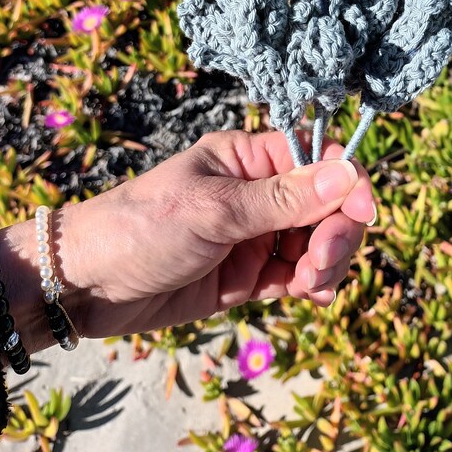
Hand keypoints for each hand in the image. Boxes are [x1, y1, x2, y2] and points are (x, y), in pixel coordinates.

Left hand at [0, 130, 375, 354]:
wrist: (87, 286)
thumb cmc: (141, 229)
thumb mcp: (215, 211)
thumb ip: (284, 200)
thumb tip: (349, 174)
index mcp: (248, 157)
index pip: (318, 158)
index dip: (348, 183)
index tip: (363, 215)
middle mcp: (257, 192)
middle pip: (327, 203)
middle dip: (336, 232)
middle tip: (320, 264)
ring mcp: (255, 234)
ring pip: (318, 241)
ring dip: (326, 262)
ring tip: (308, 285)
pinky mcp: (250, 274)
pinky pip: (299, 273)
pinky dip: (313, 283)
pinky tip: (308, 294)